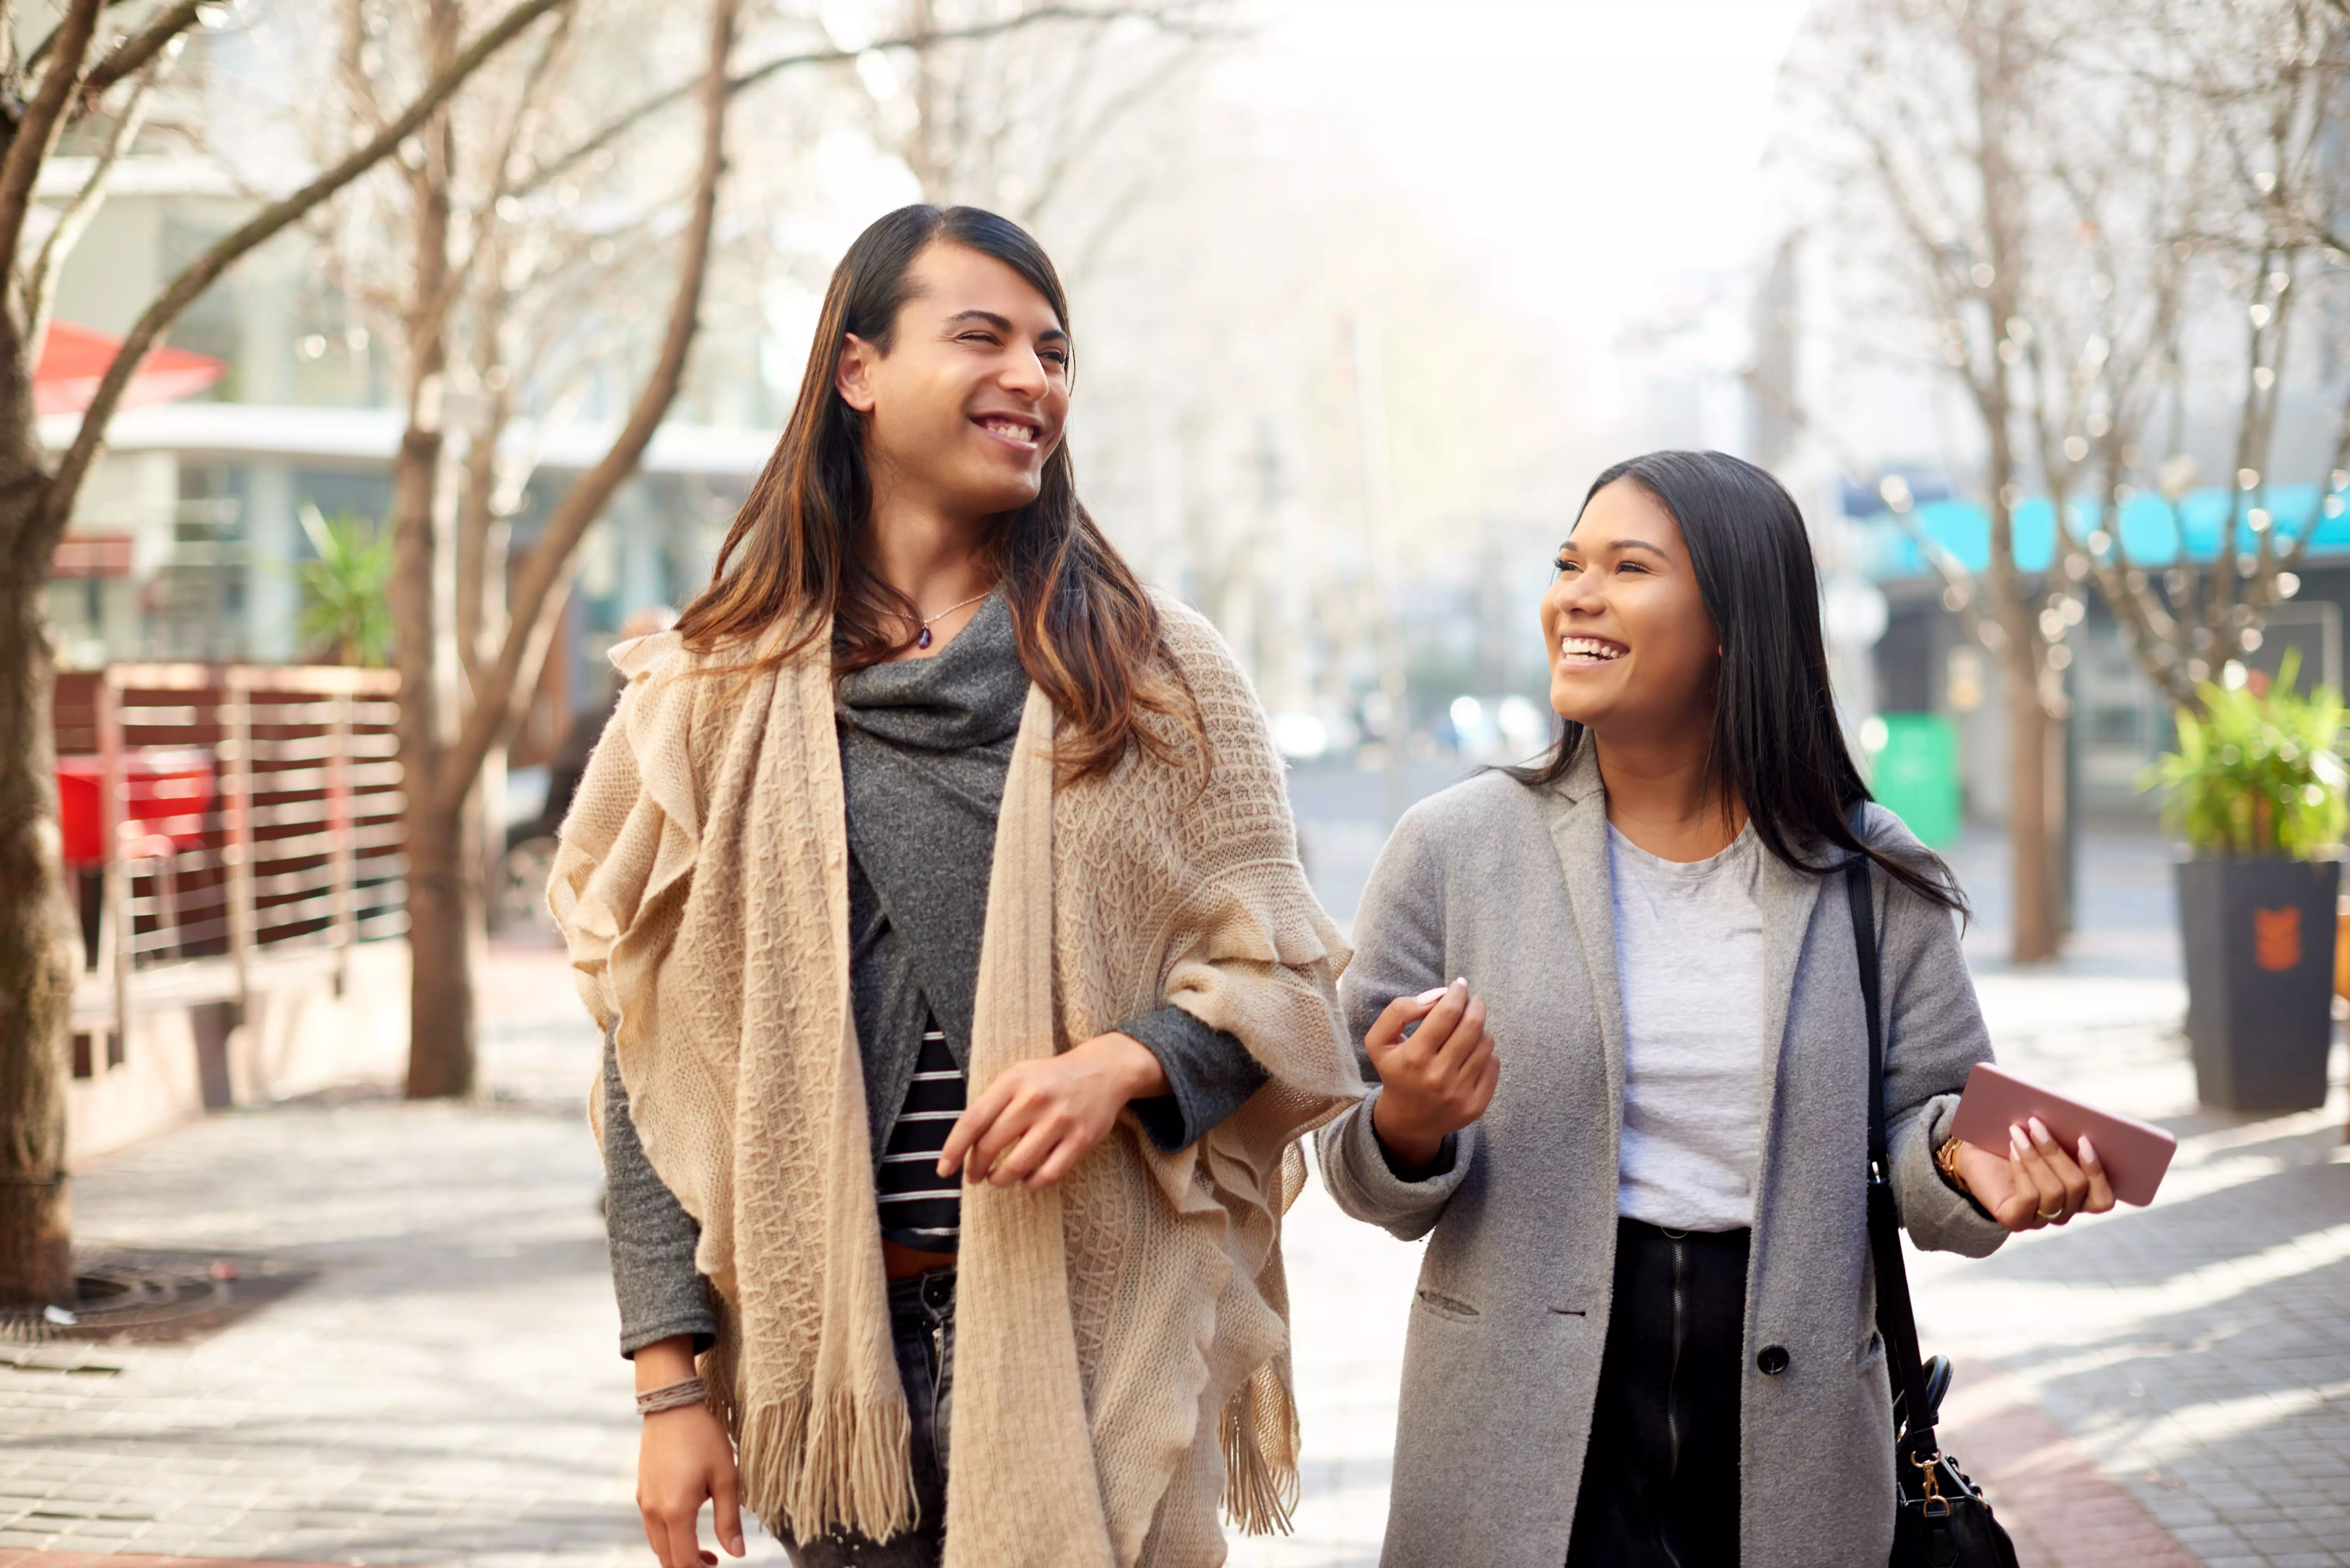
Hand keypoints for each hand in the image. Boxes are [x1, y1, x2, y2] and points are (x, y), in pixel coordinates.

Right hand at [634, 1340, 742, 1567]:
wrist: (672, 1404)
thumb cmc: (704, 1437)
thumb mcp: (726, 1476)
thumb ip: (729, 1519)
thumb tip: (737, 1554)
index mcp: (675, 1511)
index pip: (683, 1562)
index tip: (718, 1565)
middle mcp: (653, 1511)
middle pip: (666, 1558)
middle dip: (688, 1566)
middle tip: (714, 1561)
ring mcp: (644, 1501)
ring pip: (657, 1544)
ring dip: (677, 1553)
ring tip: (704, 1549)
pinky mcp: (642, 1490)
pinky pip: (651, 1526)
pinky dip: (668, 1536)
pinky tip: (687, 1523)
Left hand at [938, 1031, 1167, 1190]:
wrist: (1103, 1071)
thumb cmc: (1050, 1079)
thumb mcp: (1018, 1076)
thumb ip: (992, 1104)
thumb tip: (963, 1146)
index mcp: (1013, 1080)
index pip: (972, 1120)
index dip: (953, 1149)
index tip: (943, 1170)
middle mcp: (1034, 1099)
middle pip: (990, 1146)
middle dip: (976, 1168)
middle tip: (975, 1176)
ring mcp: (1060, 1120)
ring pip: (1016, 1166)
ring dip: (1000, 1180)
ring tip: (999, 1179)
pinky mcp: (1081, 1140)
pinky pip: (1047, 1175)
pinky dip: (1031, 1184)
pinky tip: (1028, 1180)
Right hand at [1366, 979, 1497, 1170]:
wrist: (1408, 1120)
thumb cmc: (1396, 1071)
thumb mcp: (1379, 1041)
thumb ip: (1399, 1011)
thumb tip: (1436, 996)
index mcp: (1413, 1057)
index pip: (1446, 1013)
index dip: (1457, 993)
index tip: (1459, 985)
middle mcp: (1438, 1077)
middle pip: (1471, 1025)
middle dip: (1475, 1004)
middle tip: (1472, 1000)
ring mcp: (1459, 1093)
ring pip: (1486, 1043)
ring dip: (1480, 1028)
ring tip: (1468, 1030)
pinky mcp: (1476, 1105)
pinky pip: (1493, 1065)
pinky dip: (1487, 1053)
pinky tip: (1472, 1053)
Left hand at [1948, 1118, 2115, 1231]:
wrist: (1975, 1157)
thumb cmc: (2013, 1145)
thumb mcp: (2043, 1141)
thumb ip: (2065, 1138)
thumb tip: (2078, 1121)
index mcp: (2078, 1196)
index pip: (2103, 1200)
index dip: (2097, 1171)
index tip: (2084, 1140)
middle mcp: (2063, 1212)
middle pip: (2077, 1187)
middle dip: (2058, 1153)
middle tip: (2037, 1125)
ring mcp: (2040, 1220)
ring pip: (2055, 1192)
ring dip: (2037, 1158)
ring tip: (2018, 1133)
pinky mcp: (2016, 1220)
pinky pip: (2029, 1198)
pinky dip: (2023, 1170)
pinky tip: (2013, 1149)